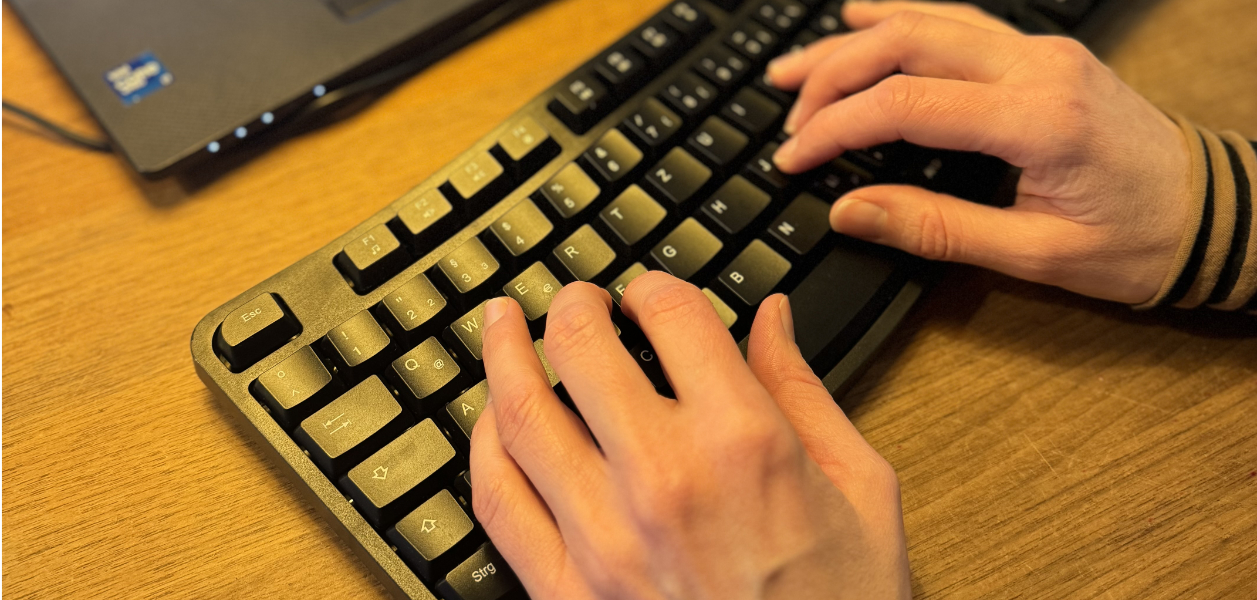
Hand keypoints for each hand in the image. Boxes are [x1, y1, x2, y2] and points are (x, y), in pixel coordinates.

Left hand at [469, 273, 909, 598]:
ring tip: (503, 326)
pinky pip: (499, 501)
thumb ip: (804, 392)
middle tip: (574, 300)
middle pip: (580, 348)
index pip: (673, 316)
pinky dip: (484, 448)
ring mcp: (605, 538)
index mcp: (745, 441)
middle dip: (571, 306)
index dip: (653, 288)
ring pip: (522, 416)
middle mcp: (664, 479)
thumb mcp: (860, 489)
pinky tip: (491, 421)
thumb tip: (772, 320)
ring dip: (503, 355)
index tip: (649, 296)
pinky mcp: (568, 591)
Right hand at [768, 0, 1191, 303]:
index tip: (792, 157)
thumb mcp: (1035, 254)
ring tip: (795, 67)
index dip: (834, 128)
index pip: (904, 106)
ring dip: (853, 42)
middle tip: (785, 114)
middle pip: (905, 45)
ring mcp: (1041, 52)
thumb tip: (850, 209)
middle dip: (831, 76)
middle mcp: (1037, 68)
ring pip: (926, 23)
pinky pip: (959, 21)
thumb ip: (936, 228)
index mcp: (1037, 120)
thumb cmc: (1139, 241)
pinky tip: (864, 17)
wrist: (1214, 214)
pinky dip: (903, 18)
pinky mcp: (1042, 56)